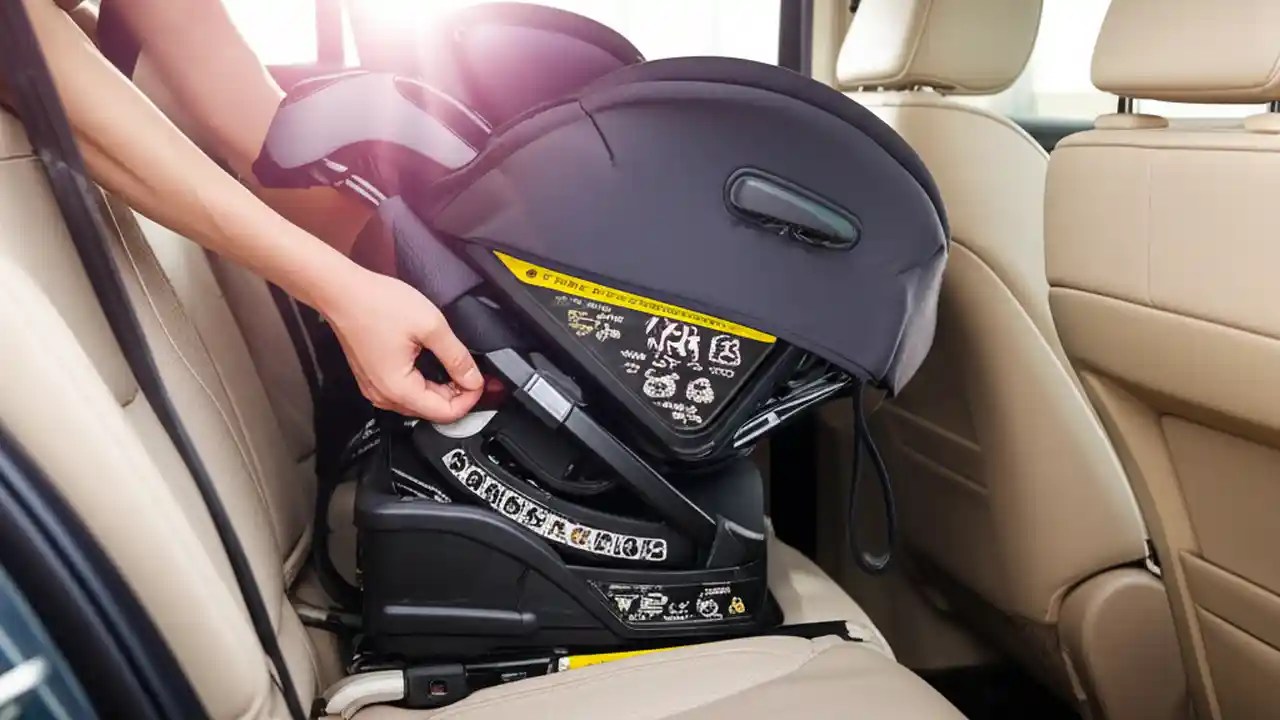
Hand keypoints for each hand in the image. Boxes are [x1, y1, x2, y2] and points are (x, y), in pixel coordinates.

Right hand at [318, 268, 483, 421]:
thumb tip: (474, 379)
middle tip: (471, 370)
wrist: (341, 291)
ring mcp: (375, 388)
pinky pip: (405, 390)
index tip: (480, 381)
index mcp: (397, 389)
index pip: (445, 414)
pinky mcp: (372, 377)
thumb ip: (456, 357)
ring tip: (455, 365)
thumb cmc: (376, 304)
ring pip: (419, 401)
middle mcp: (383, 395)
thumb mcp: (430, 326)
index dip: (469, 399)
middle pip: (432, 410)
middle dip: (457, 394)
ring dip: (441, 389)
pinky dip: (424, 382)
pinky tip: (433, 364)